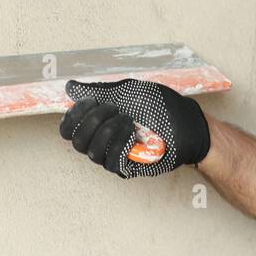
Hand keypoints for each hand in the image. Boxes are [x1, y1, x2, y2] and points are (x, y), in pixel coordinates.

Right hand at [59, 78, 210, 178]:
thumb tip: (70, 87)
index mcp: (99, 122)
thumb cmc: (159, 105)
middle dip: (91, 121)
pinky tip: (132, 133)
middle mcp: (102, 140)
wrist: (186, 122)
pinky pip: (111, 162)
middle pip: (76, 141)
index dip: (73, 116)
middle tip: (112, 109)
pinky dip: (118, 145)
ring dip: (107, 132)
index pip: (69, 128)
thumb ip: (99, 91)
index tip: (90, 101)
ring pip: (91, 152)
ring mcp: (114, 155)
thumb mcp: (127, 91)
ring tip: (127, 120)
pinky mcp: (128, 168)